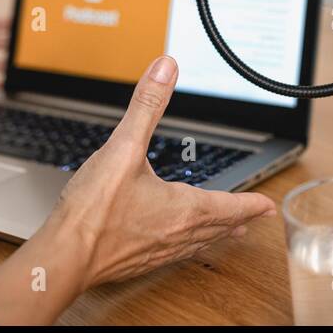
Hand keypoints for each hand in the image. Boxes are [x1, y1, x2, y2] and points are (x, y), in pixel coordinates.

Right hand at [0, 54, 275, 322]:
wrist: (64, 256)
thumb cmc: (94, 210)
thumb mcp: (124, 147)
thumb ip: (147, 106)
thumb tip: (165, 69)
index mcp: (183, 209)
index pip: (230, 205)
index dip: (251, 203)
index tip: (268, 205)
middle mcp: (176, 235)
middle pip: (218, 228)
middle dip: (237, 219)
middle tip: (255, 217)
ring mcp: (157, 252)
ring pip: (197, 244)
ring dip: (215, 235)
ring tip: (226, 233)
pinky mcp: (136, 262)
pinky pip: (172, 254)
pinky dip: (186, 246)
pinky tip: (173, 245)